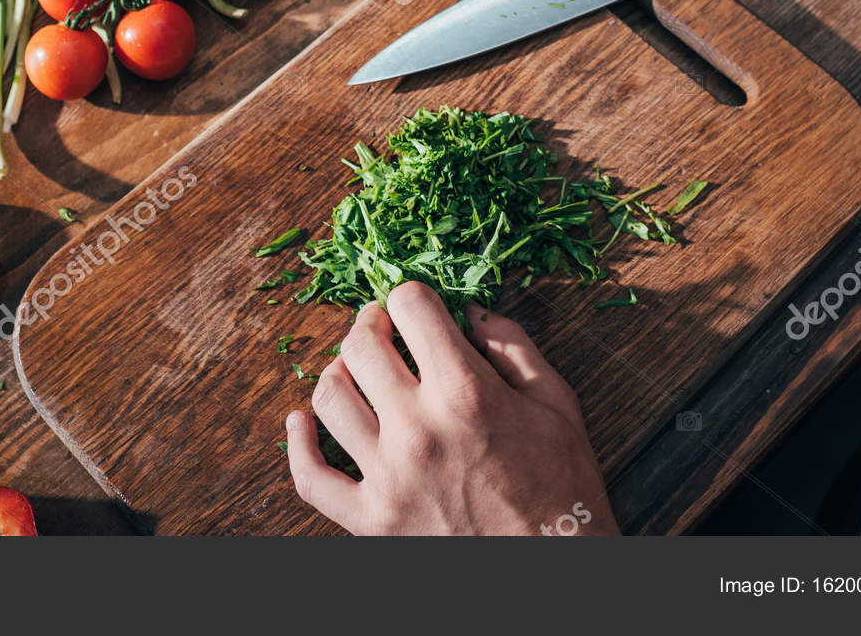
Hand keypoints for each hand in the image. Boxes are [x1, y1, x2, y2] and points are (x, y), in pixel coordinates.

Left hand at [284, 282, 616, 534]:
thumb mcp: (556, 402)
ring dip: (339, 372)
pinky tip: (302, 422)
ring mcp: (388, 477)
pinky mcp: (371, 520)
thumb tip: (470, 311)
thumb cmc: (562, 485)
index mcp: (466, 393)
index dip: (413, 296)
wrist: (556, 564)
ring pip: (329, 399)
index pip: (411, 307)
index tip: (416, 305)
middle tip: (381, 326)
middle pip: (361, 346)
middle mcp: (418, 429)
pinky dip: (298, 443)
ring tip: (356, 371)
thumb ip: (513, 346)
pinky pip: (311, 478)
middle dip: (370, 323)